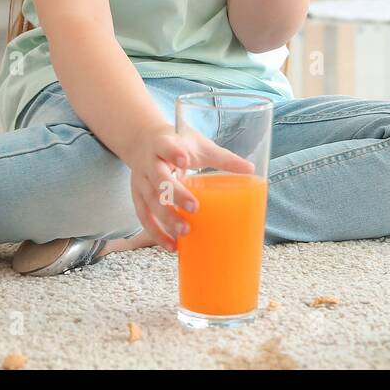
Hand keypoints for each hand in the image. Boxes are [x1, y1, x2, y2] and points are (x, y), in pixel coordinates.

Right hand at [126, 124, 255, 250]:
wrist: (145, 142)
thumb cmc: (178, 145)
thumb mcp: (199, 146)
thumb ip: (223, 158)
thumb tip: (251, 170)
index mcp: (163, 144)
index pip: (165, 146)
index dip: (173, 153)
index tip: (185, 161)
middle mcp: (148, 163)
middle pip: (158, 178)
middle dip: (175, 194)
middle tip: (194, 207)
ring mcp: (141, 181)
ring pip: (150, 201)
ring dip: (167, 218)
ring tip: (185, 232)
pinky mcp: (138, 197)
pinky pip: (145, 218)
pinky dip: (157, 233)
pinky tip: (172, 246)